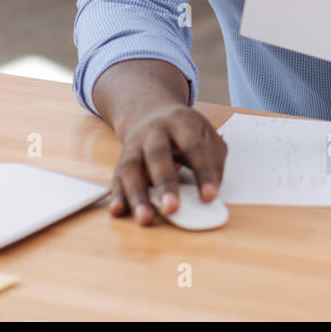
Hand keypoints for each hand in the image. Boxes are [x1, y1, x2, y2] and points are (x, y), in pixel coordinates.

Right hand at [109, 104, 226, 225]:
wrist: (150, 113)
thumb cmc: (185, 131)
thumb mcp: (206, 136)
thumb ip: (213, 162)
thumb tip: (210, 195)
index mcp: (181, 121)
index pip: (193, 146)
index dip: (203, 172)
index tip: (209, 197)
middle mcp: (154, 132)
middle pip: (158, 154)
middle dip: (165, 183)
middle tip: (172, 208)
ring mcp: (135, 146)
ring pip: (131, 169)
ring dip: (137, 195)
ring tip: (145, 218)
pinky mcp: (122, 161)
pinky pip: (117, 178)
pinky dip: (117, 196)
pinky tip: (118, 210)